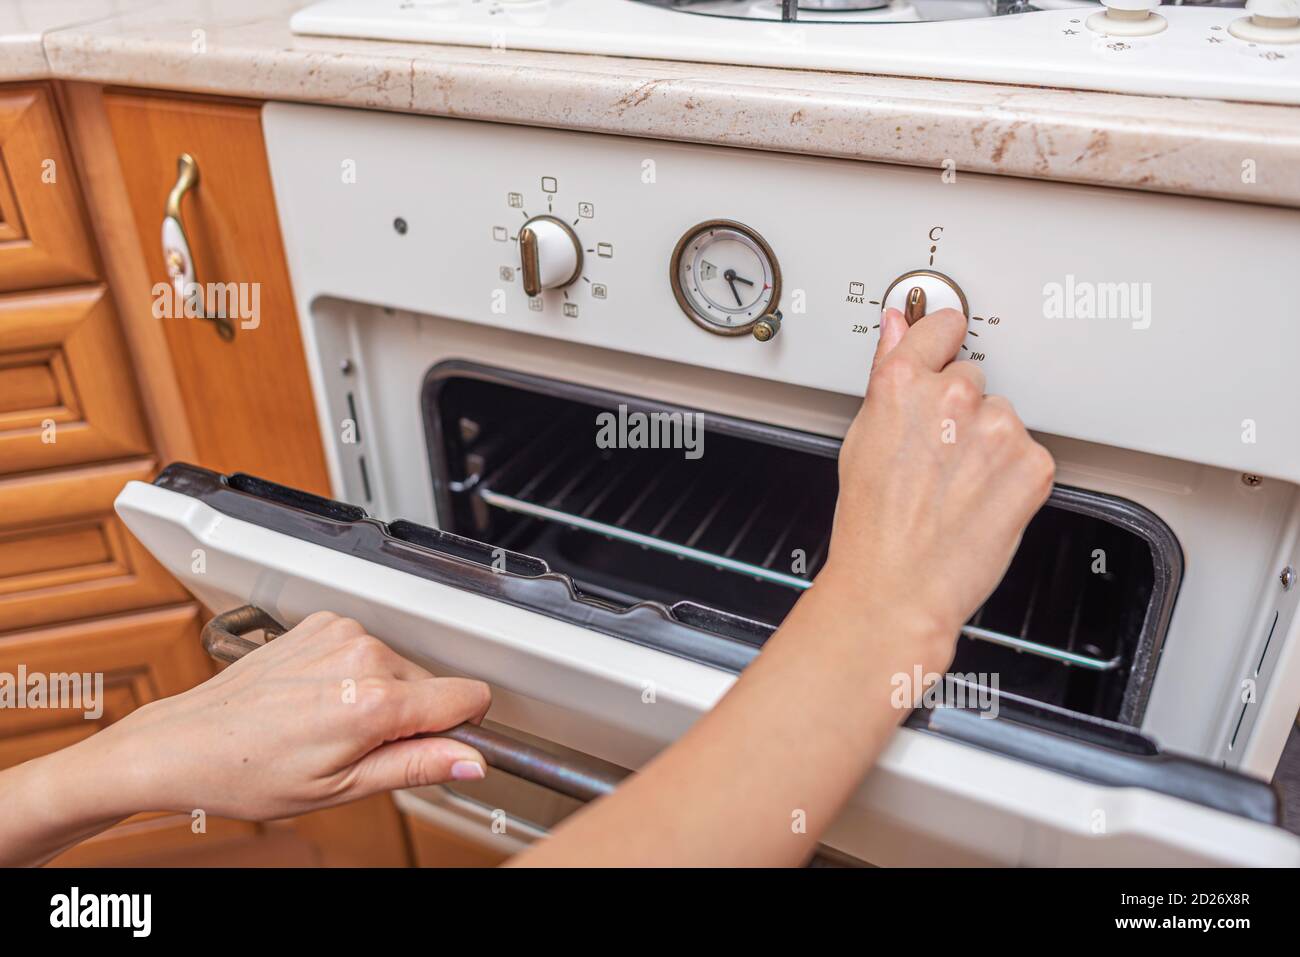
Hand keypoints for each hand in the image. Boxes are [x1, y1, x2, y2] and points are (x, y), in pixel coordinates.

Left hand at [84, 611, 491, 820]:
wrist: (185, 741)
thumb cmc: (248, 770)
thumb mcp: (341, 788)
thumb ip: (417, 767)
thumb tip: (470, 759)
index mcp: (371, 701)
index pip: (467, 696)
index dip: (463, 728)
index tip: (444, 747)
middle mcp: (361, 653)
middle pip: (432, 685)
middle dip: (411, 718)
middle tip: (360, 749)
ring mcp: (339, 632)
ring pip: (400, 667)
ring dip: (381, 695)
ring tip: (332, 724)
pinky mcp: (322, 623)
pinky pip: (368, 649)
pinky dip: (354, 673)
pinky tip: (319, 699)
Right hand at [822, 307, 1053, 667]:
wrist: (899, 587)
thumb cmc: (872, 525)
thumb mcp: (862, 437)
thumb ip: (887, 371)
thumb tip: (897, 327)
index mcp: (904, 382)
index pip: (943, 325)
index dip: (942, 340)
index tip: (945, 345)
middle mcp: (954, 397)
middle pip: (973, 379)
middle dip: (960, 410)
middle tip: (936, 456)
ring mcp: (999, 429)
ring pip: (1002, 417)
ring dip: (988, 444)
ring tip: (955, 486)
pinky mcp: (1033, 463)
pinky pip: (1028, 453)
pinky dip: (1012, 475)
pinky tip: (980, 500)